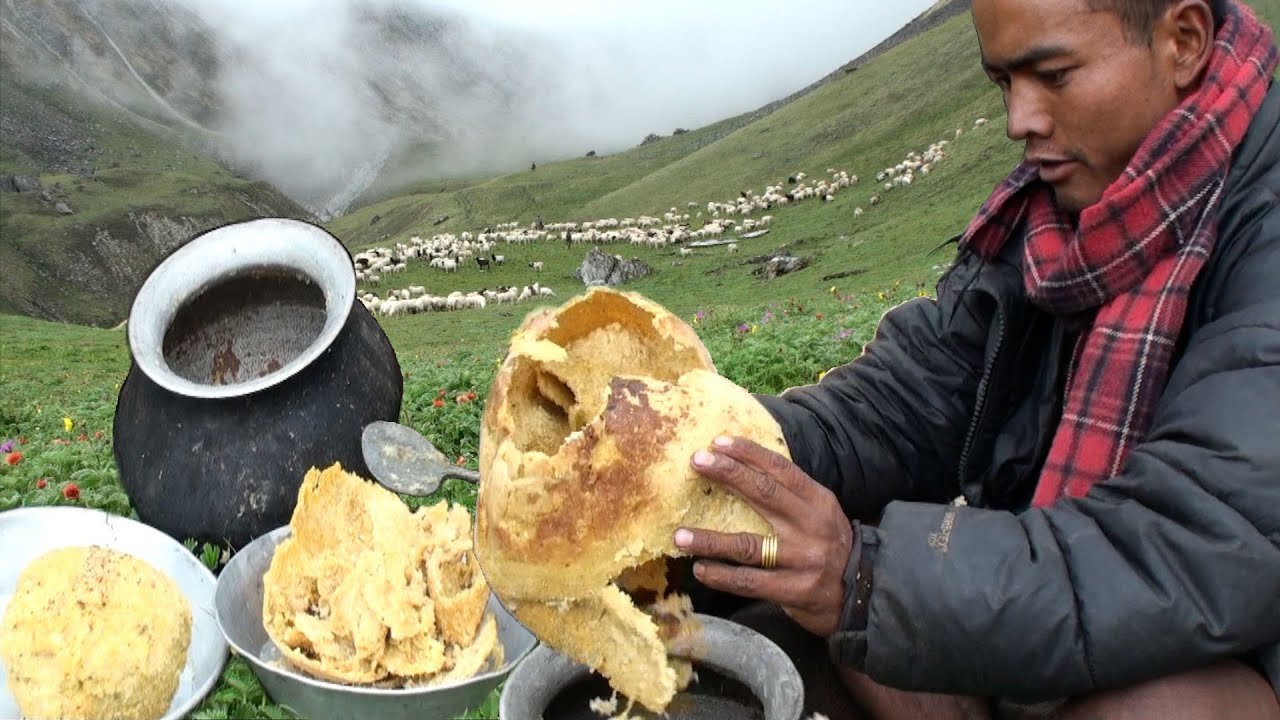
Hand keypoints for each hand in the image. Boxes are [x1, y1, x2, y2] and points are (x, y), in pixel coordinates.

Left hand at [674, 436, 853, 636]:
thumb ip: (791, 496)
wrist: (863, 595)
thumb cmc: (829, 547)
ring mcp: (803, 560)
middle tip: (697, 461)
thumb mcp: (820, 514)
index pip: (781, 470)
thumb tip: (742, 469)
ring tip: (680, 535)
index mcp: (819, 502)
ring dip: (711, 540)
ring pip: (749, 545)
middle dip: (729, 475)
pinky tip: (701, 569)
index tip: (718, 442)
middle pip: (765, 495)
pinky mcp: (794, 591)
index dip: (750, 454)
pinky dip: (722, 576)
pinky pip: (750, 582)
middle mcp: (812, 527)